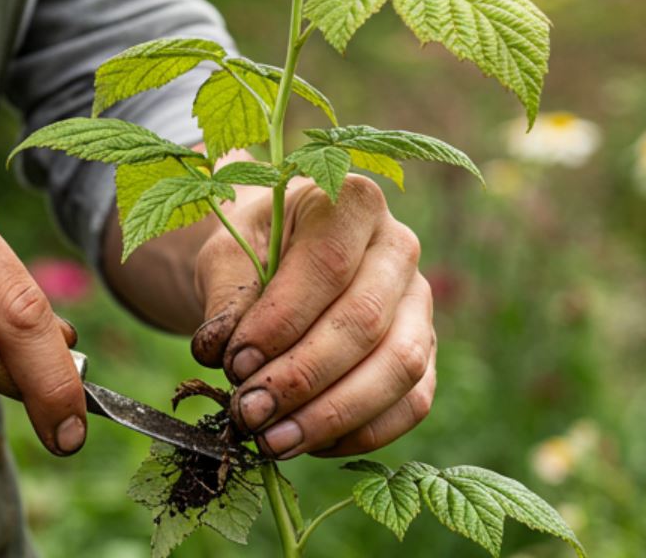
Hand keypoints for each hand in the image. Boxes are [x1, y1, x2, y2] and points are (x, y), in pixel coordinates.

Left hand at [191, 175, 433, 458]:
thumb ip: (226, 297)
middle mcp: (400, 247)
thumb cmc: (254, 249)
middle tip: (247, 412)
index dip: (282, 321)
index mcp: (353, 202)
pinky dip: (361, 432)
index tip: (234, 360)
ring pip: (399, 366)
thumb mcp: (228, 254)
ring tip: (273, 440)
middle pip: (365, 321)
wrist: (279, 258)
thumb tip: (218, 351)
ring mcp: (421, 302)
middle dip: (301, 377)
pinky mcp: (427, 351)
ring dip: (333, 414)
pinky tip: (308, 443)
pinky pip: (411, 402)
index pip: (328, 265)